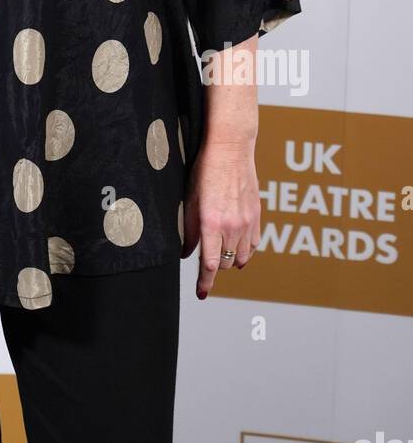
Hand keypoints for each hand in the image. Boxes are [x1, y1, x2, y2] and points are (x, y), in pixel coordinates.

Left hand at [181, 139, 260, 299]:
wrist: (231, 149)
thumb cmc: (205, 171)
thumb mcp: (190, 200)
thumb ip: (188, 230)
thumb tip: (185, 253)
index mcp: (211, 224)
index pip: (209, 266)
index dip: (205, 283)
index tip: (201, 294)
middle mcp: (232, 227)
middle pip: (225, 264)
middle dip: (214, 268)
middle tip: (205, 262)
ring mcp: (247, 222)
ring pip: (241, 258)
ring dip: (230, 262)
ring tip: (221, 257)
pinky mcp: (256, 215)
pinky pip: (254, 244)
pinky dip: (245, 251)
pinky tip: (237, 248)